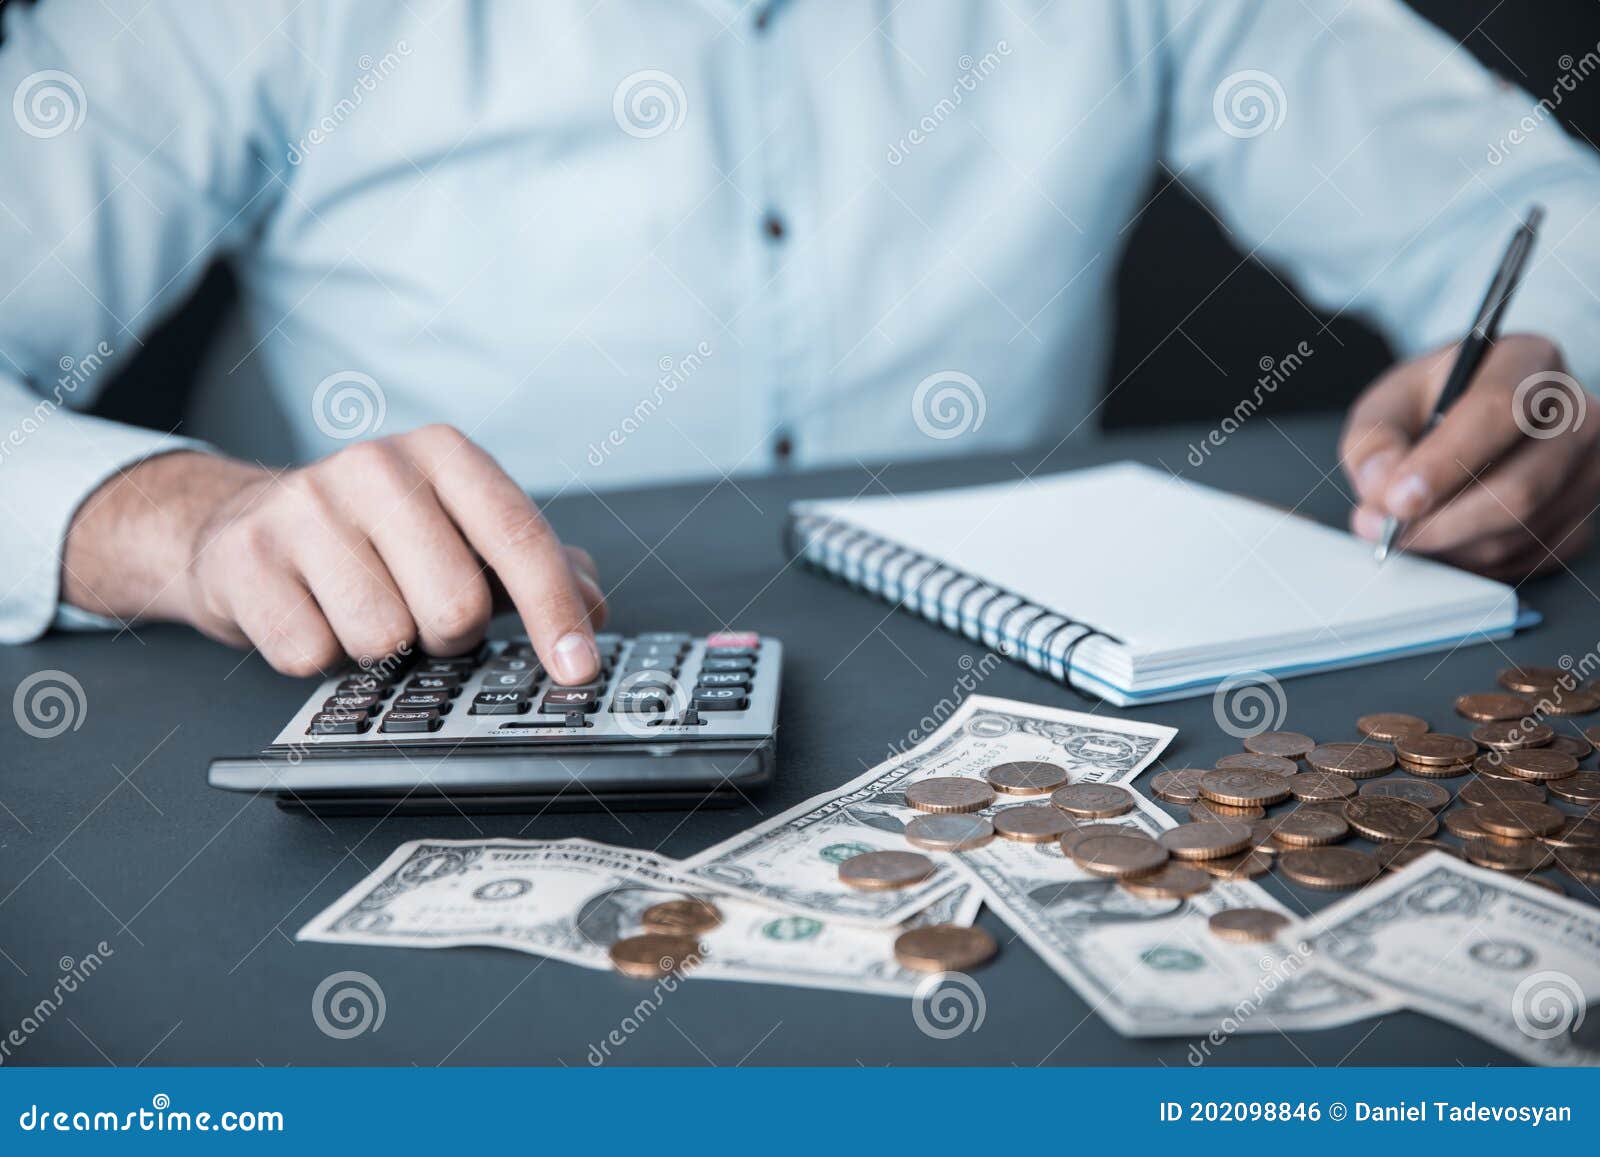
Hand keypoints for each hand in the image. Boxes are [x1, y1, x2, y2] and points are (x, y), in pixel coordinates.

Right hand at [62, 425, 605, 678]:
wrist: (242, 524)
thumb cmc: (374, 536)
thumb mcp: (462, 533)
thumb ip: (537, 566)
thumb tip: (594, 607)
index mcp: (443, 454)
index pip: (519, 537)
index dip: (555, 612)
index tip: (578, 669)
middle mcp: (375, 466)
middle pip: (456, 605)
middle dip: (449, 635)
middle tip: (423, 618)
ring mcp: (303, 507)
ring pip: (383, 637)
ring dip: (382, 649)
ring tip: (361, 610)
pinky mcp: (245, 557)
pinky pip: (312, 655)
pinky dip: (321, 657)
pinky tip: (311, 616)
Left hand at [1339, 334, 1598, 579]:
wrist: (1468, 422)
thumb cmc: (1431, 406)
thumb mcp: (1388, 405)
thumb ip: (1374, 442)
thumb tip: (1383, 491)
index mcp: (1528, 362)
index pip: (1498, 410)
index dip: (1444, 463)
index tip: (1396, 500)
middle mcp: (1574, 414)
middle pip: (1519, 488)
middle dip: (1439, 523)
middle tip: (1384, 530)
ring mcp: (1587, 470)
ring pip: (1518, 532)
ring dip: (1449, 545)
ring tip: (1405, 530)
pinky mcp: (1581, 520)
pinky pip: (1524, 559)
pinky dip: (1470, 560)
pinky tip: (1444, 536)